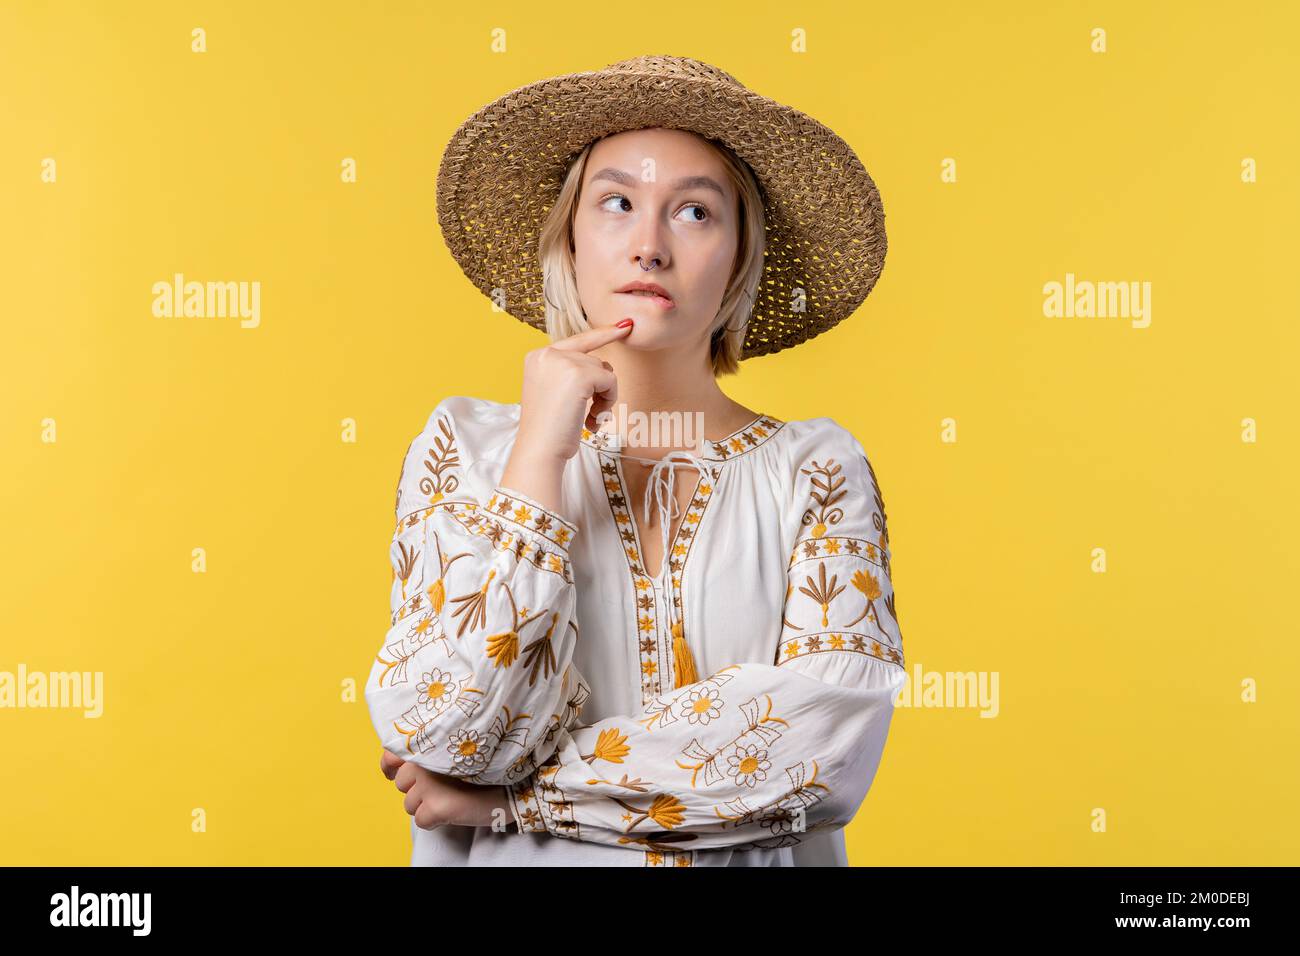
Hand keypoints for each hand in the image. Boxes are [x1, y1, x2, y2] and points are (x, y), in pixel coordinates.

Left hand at [379, 750, 512, 830]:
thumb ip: (427, 751)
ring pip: (410, 804)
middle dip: (418, 788)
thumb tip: (395, 767)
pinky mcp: (437, 808)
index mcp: (428, 744)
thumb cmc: (488, 765)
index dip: (394, 766)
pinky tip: (454, 810)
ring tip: (452, 796)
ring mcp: (428, 785)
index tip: (402, 771)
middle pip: (401, 783)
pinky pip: (421, 821)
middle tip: (445, 784)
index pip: (391, 756)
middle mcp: (424, 762)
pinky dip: (435, 820)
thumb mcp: (456, 750)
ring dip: (426, 804)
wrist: (516, 785)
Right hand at [513, 320, 633, 464]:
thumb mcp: (555, 393)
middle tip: (590, 415)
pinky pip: (610, 381)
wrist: (539, 451)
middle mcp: (547, 353)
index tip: (625, 326)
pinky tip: (593, 419)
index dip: (602, 335)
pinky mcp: (578, 374)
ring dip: (604, 397)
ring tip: (589, 419)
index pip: (577, 340)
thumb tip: (606, 366)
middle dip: (599, 388)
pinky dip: (608, 401)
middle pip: (593, 359)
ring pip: (603, 370)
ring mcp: (562, 362)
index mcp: (538, 356)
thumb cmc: (549, 431)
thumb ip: (572, 374)